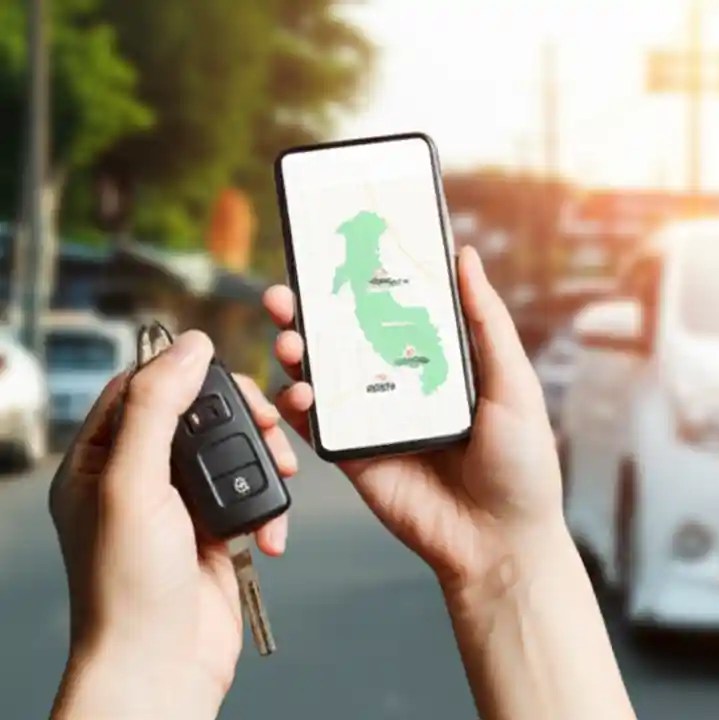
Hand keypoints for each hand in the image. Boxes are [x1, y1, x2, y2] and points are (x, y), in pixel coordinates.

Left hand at [49, 331, 297, 719]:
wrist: (161, 666)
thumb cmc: (128, 590)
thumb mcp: (134, 484)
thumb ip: (157, 408)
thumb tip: (186, 347)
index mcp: (100, 462)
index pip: (141, 388)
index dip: (186, 373)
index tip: (226, 370)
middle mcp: (138, 480)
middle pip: (198, 415)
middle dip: (240, 417)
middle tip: (269, 423)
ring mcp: (179, 507)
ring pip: (232, 452)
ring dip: (263, 460)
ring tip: (281, 472)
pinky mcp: (215, 534)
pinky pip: (252, 497)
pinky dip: (271, 506)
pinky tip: (269, 527)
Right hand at [263, 246, 563, 594]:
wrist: (500, 543)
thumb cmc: (522, 466)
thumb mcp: (515, 385)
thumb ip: (486, 323)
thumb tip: (467, 258)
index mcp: (442, 362)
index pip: (397, 309)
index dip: (366, 280)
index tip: (338, 246)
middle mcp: (404, 385)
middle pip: (348, 337)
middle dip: (312, 310)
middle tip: (289, 290)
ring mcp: (377, 419)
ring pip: (324, 374)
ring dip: (297, 350)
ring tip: (289, 336)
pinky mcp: (356, 457)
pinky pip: (317, 426)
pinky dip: (297, 405)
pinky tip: (296, 391)